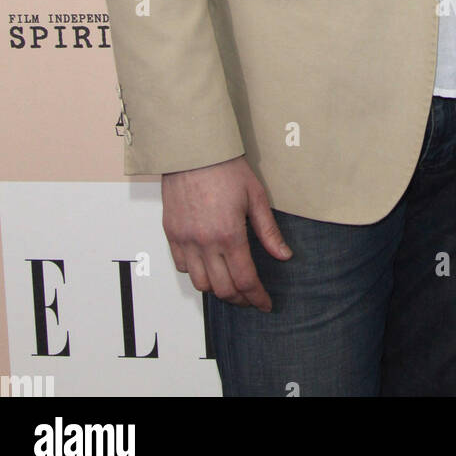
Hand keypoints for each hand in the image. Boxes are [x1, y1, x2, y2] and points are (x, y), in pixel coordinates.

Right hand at [161, 155, 290, 310]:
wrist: (193, 150)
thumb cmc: (226, 168)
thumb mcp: (256, 196)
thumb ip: (268, 231)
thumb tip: (284, 255)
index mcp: (230, 234)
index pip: (245, 280)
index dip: (257, 297)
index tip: (265, 304)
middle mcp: (205, 243)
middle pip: (222, 289)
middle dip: (240, 298)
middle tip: (251, 297)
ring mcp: (185, 240)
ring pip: (200, 283)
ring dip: (217, 288)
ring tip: (230, 283)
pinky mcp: (171, 234)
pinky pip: (182, 266)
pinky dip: (196, 273)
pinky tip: (208, 266)